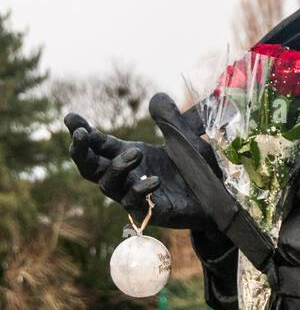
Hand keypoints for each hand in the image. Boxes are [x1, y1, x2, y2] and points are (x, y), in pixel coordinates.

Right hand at [65, 113, 207, 230]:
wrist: (219, 198)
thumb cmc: (197, 168)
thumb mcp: (185, 138)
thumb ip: (170, 118)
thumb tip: (157, 96)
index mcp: (130, 153)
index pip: (98, 143)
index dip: (83, 131)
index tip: (70, 117)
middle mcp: (128, 174)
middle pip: (90, 167)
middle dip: (80, 151)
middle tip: (82, 135)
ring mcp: (135, 194)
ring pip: (107, 184)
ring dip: (117, 167)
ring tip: (137, 153)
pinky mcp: (149, 212)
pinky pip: (133, 204)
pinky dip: (140, 190)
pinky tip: (155, 180)